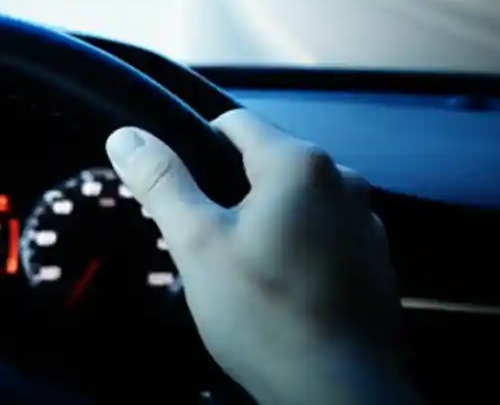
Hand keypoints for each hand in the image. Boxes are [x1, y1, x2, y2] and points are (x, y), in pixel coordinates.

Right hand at [104, 109, 415, 404]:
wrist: (340, 393)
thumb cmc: (264, 313)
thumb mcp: (197, 244)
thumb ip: (161, 182)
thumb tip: (125, 134)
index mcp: (299, 163)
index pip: (233, 122)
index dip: (194, 147)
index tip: (177, 194)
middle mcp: (344, 180)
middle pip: (264, 163)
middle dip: (227, 193)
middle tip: (203, 243)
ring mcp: (366, 222)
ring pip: (293, 202)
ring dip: (263, 223)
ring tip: (239, 273)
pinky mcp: (375, 262)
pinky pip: (320, 236)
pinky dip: (295, 250)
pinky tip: (277, 291)